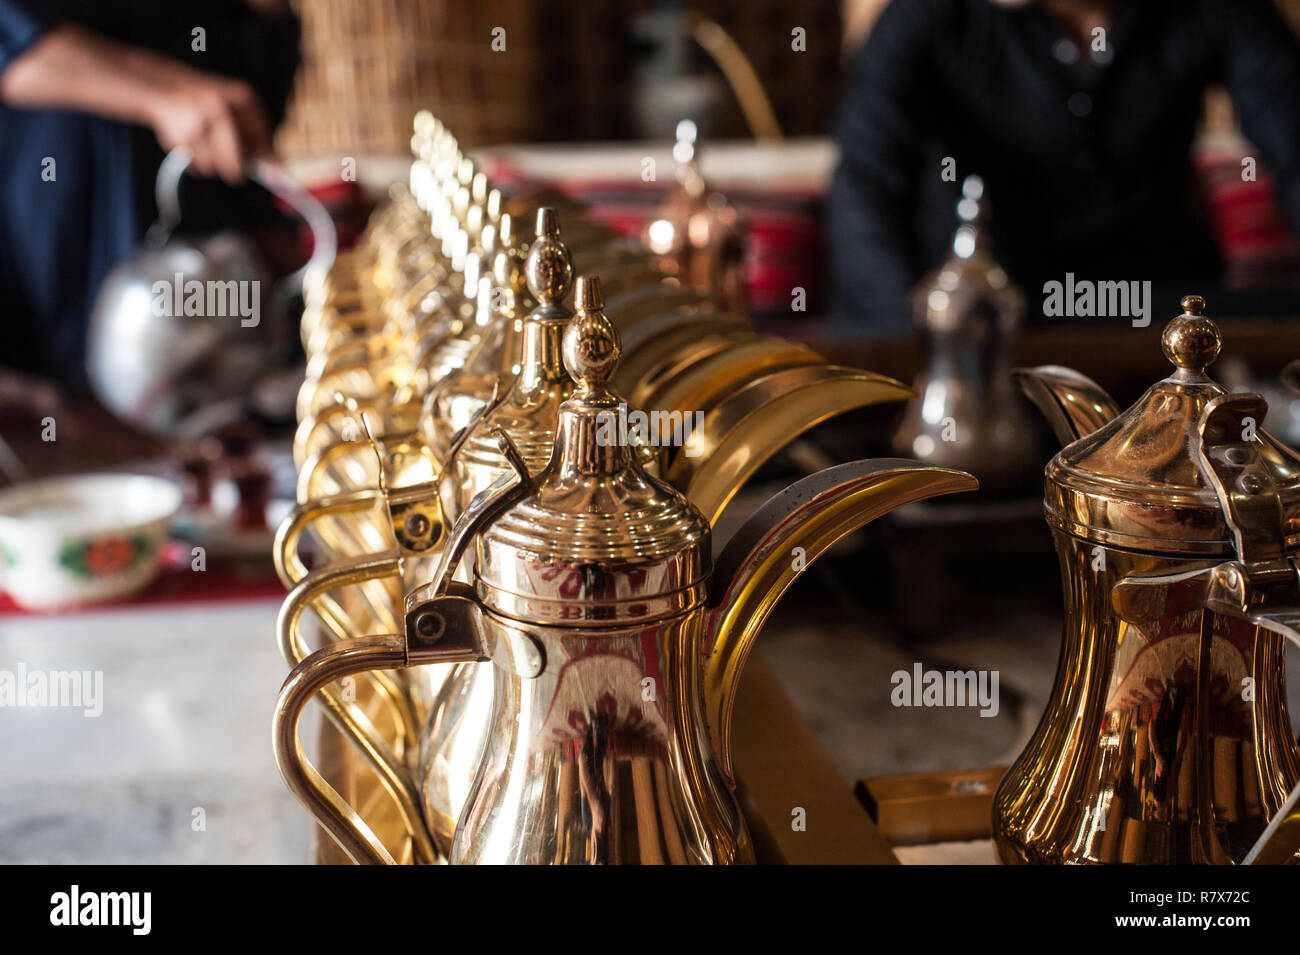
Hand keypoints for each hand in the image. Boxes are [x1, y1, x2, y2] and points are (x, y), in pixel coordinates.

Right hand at [0, 26, 276, 184]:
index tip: (272, 176)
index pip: (264, 142)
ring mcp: (199, 120)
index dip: (266, 162)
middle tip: (231, 170)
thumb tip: (278, 174)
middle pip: (236, 165)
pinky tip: (184, 137)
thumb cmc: (205, 104)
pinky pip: (193, 164)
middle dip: (233, 171)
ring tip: (198, 140)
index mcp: (243, 98)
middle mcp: (223, 107)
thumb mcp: (235, 112)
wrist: (158, 84)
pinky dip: (189, 158)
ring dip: (207, 163)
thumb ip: (256, 140)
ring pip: (213, 167)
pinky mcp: (179, 132)